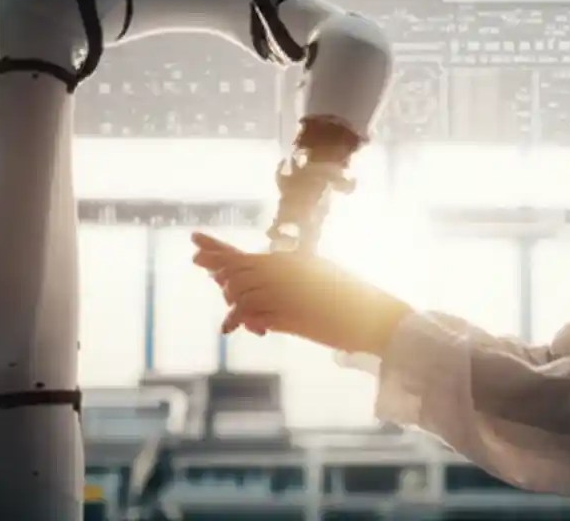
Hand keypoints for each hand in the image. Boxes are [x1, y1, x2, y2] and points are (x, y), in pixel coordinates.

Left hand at [190, 232, 413, 354]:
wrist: (375, 318)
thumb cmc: (354, 299)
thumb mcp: (322, 278)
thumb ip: (294, 276)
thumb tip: (270, 281)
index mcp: (295, 263)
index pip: (247, 254)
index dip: (217, 248)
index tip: (195, 241)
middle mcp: (287, 272)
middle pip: (237, 269)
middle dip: (216, 266)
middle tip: (197, 260)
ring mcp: (286, 293)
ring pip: (239, 291)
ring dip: (231, 301)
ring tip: (230, 316)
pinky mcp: (288, 315)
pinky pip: (250, 313)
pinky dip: (238, 319)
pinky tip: (231, 327)